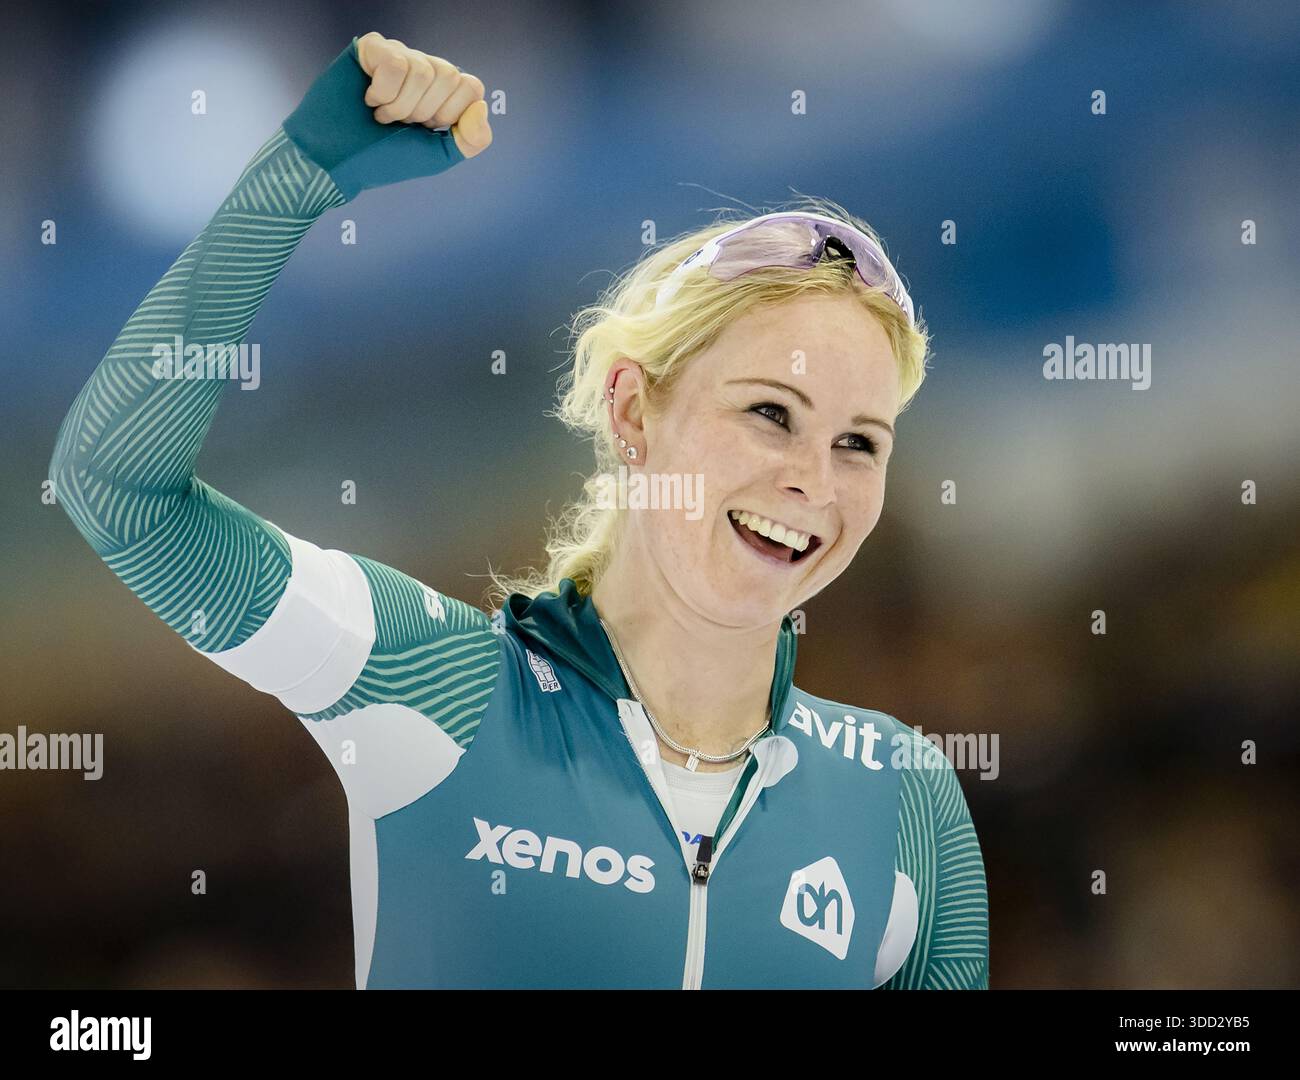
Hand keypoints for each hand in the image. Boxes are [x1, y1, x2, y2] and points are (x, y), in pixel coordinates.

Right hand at [355, 31, 492, 158]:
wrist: (338, 161)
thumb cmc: (383, 158)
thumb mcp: (437, 156)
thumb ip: (472, 140)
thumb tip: (481, 107)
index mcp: (442, 92)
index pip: (472, 87)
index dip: (448, 114)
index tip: (423, 130)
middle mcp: (424, 68)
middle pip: (450, 75)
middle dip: (423, 111)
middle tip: (399, 122)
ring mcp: (398, 54)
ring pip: (422, 71)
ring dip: (399, 106)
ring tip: (381, 115)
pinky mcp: (373, 48)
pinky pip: (396, 64)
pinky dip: (382, 92)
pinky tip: (367, 99)